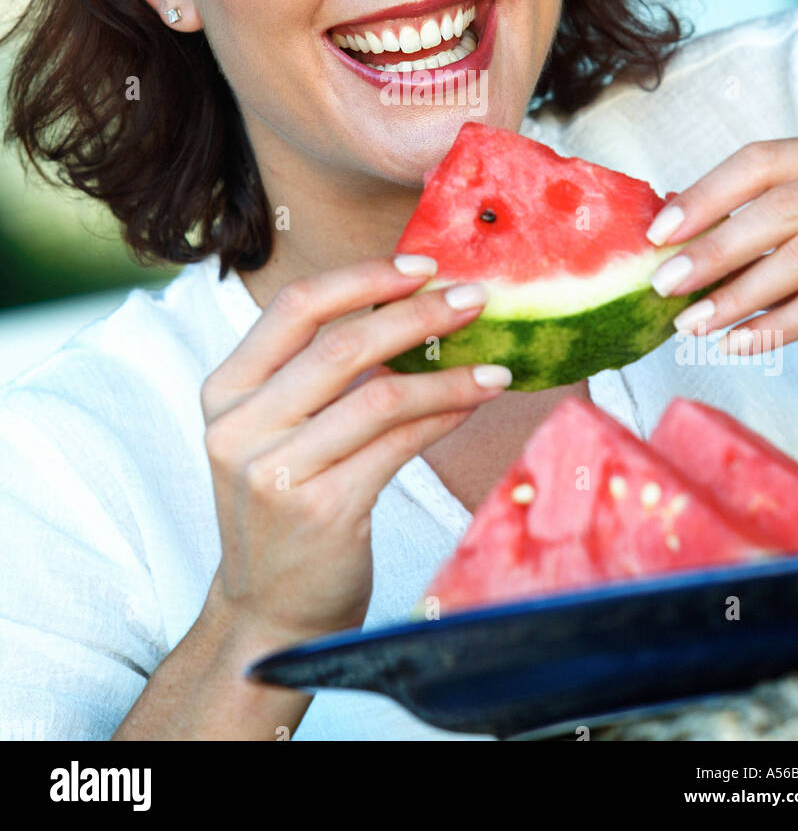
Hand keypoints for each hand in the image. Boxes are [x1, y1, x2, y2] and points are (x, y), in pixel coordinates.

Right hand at [199, 256, 510, 651]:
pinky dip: (444, 415)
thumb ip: (317, 373)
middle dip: (417, 314)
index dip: (363, 277)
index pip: (295, 307)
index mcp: (225, 392)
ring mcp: (276, 472)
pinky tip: (475, 401)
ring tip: (494, 362)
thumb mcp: (277, 431)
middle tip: (474, 298)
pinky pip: (399, 444)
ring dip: (447, 372)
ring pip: (378, 396)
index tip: (423, 265)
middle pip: (341, 346)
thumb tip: (412, 304)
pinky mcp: (322, 510)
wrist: (272, 612)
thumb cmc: (288, 506)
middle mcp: (239, 428)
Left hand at [644, 128, 797, 352]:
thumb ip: (770, 228)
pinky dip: (781, 326)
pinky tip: (740, 343)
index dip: (707, 195)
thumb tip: (680, 244)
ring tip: (693, 324)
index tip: (657, 233)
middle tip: (663, 285)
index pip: (764, 161)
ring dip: (740, 294)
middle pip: (781, 207)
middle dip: (714, 249)